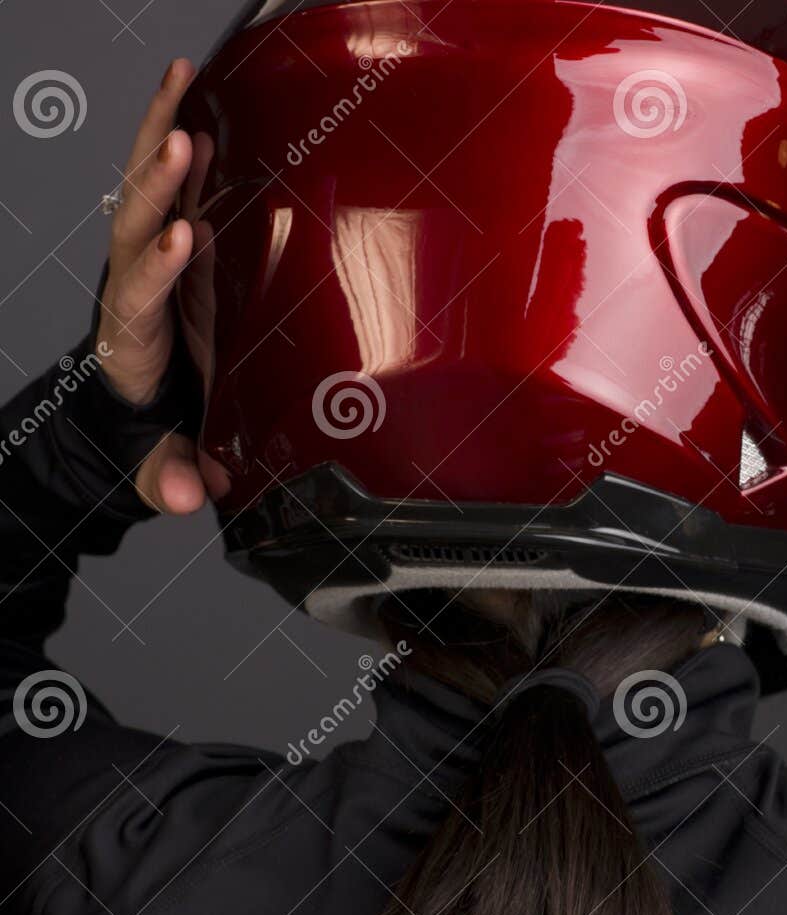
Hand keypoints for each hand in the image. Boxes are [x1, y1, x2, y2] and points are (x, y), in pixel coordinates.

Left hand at [94, 59, 208, 514]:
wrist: (130, 405)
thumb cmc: (152, 429)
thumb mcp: (156, 463)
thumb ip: (169, 475)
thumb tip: (190, 494)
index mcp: (133, 340)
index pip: (141, 297)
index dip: (160, 270)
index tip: (184, 241)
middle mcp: (133, 288)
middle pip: (135, 226)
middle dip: (156, 186)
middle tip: (181, 143)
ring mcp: (147, 260)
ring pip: (144, 190)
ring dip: (160, 135)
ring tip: (181, 84)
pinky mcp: (167, 246)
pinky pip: (165, 185)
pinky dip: (175, 139)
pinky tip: (193, 101)